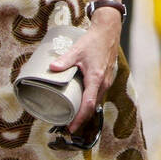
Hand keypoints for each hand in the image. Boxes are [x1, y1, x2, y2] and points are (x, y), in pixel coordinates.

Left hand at [50, 11, 120, 133]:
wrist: (108, 32)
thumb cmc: (94, 41)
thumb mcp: (77, 50)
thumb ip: (64, 60)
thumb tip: (51, 68)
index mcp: (96, 78)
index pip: (88, 104)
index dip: (80, 118)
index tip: (71, 127)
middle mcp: (104, 82)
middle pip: (92, 106)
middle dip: (81, 118)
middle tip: (67, 125)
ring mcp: (107, 81)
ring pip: (97, 101)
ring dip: (86, 110)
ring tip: (73, 116)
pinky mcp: (107, 78)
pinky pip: (99, 94)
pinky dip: (91, 102)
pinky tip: (82, 101)